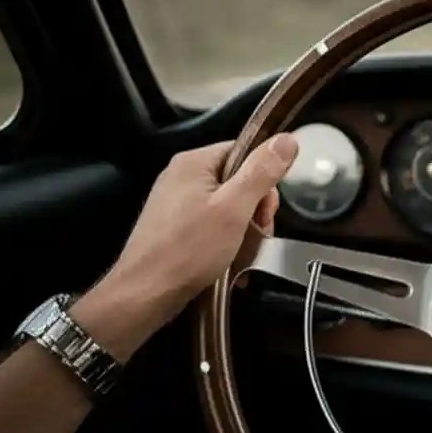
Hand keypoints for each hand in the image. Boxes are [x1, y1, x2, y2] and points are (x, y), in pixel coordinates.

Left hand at [69, 135, 298, 358]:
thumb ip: (261, 172)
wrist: (144, 294)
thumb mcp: (234, 209)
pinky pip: (211, 224)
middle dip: (253, 210)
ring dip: (242, 230)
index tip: (266, 211)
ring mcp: (175, 202)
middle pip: (237, 180)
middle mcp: (181, 176)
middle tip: (255, 236)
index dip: (264, 180)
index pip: (244, 152)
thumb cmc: (190, 249)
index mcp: (194, 162)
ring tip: (239, 254)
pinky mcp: (173, 227)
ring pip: (227, 206)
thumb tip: (288, 138)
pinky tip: (227, 261)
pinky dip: (224, 241)